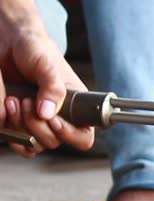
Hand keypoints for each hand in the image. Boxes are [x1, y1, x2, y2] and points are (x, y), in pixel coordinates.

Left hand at [0, 0, 93, 157]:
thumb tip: (48, 113)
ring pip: (33, 144)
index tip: (53, 119)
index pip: (83, 137)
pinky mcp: (18, 123)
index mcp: (75, 108)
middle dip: (37, 125)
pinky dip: (9, 130)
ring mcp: (38, 123)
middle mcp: (59, 119)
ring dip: (20, 125)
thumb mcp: (48, 65)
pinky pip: (17, 141)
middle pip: (53, 142)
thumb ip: (52, 88)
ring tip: (14, 100)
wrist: (9, 42)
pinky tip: (7, 107)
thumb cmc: (35, 49)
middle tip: (28, 100)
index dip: (69, 134)